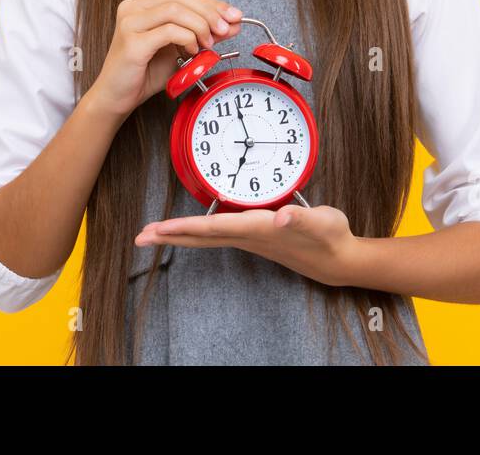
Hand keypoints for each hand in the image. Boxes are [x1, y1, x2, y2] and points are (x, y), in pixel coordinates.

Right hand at [87, 0, 241, 118]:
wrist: (116, 97)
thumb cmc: (144, 73)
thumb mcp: (181, 49)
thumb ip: (204, 34)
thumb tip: (232, 25)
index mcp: (143, 4)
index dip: (210, 2)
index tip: (233, 15)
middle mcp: (133, 7)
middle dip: (209, 11)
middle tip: (226, 28)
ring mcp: (130, 22)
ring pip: (175, 9)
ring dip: (200, 25)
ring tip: (208, 43)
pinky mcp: (132, 41)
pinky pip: (168, 31)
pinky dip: (187, 38)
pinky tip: (191, 51)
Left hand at [134, 203, 362, 288]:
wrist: (339, 261)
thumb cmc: (331, 238)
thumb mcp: (323, 223)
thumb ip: (303, 219)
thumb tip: (284, 218)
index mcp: (259, 229)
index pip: (214, 228)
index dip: (186, 227)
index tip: (160, 228)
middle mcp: (249, 237)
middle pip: (202, 237)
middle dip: (170, 236)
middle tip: (140, 237)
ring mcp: (250, 239)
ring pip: (206, 237)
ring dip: (179, 235)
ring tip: (154, 233)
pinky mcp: (255, 237)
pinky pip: (217, 235)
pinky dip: (197, 232)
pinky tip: (189, 231)